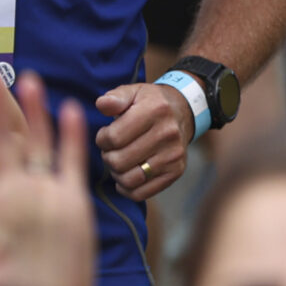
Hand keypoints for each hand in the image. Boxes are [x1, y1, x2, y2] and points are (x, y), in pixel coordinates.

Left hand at [92, 80, 195, 198]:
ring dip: (117, 173)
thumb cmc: (149, 104)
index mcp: (155, 110)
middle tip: (113, 149)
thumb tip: (102, 104)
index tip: (107, 134)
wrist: (183, 112)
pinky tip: (128, 174)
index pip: (113, 138)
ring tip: (120, 161)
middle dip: (108, 156)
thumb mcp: (133, 93)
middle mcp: (168, 133)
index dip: (102, 138)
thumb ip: (115, 97)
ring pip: (129, 180)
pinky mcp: (176, 171)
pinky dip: (128, 188)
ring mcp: (174, 154)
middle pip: (118, 161)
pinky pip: (141, 193)